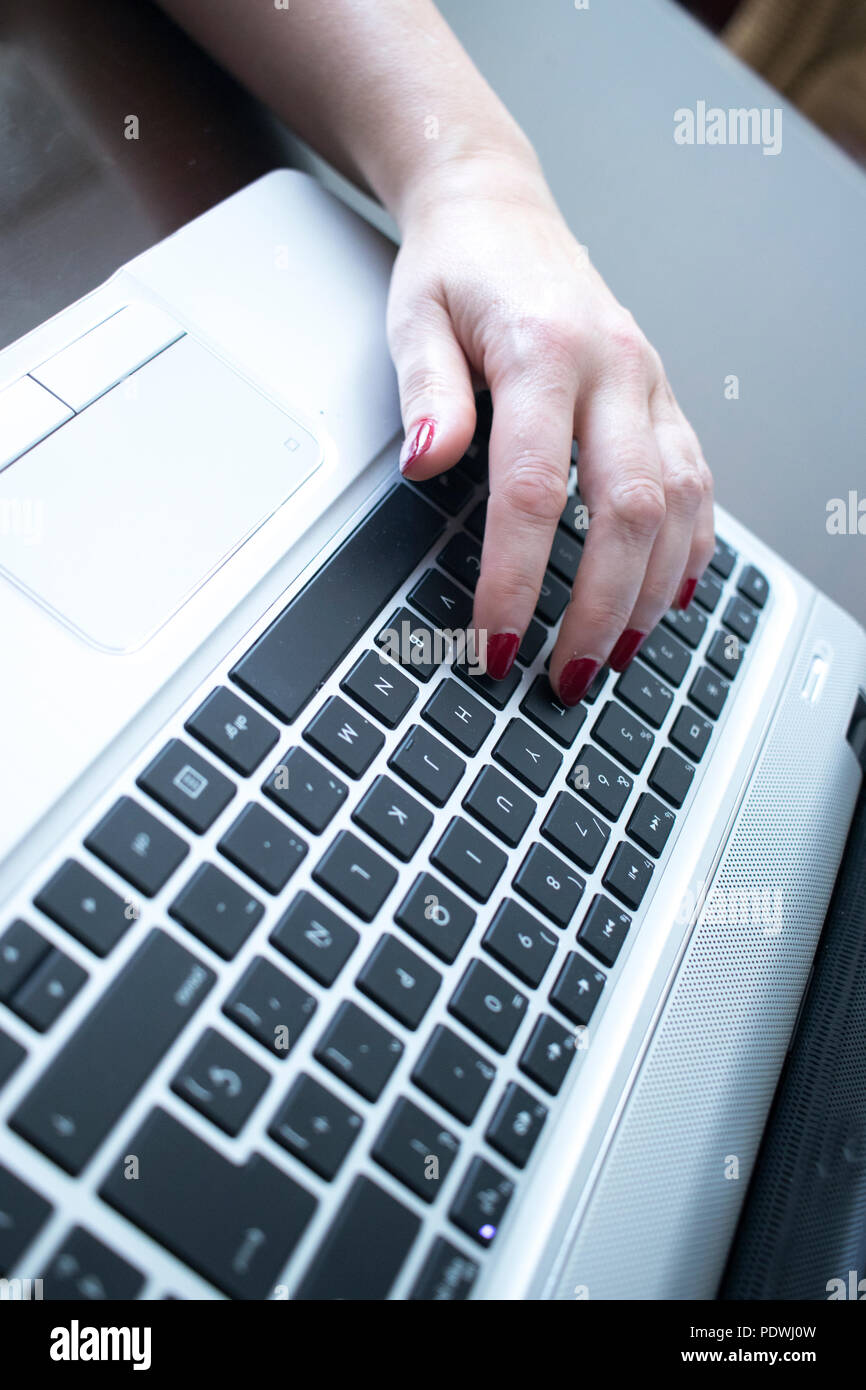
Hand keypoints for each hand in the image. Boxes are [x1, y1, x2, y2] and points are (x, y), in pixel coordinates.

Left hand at [389, 152, 714, 701]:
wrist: (502, 210)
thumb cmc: (456, 267)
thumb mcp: (414, 318)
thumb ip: (426, 395)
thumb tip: (427, 465)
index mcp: (545, 353)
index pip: (534, 492)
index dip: (516, 579)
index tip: (496, 642)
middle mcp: (614, 370)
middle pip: (629, 511)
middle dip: (598, 607)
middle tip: (564, 675)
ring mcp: (650, 384)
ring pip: (679, 505)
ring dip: (650, 591)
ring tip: (613, 655)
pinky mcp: (663, 397)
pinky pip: (698, 480)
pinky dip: (690, 546)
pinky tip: (669, 593)